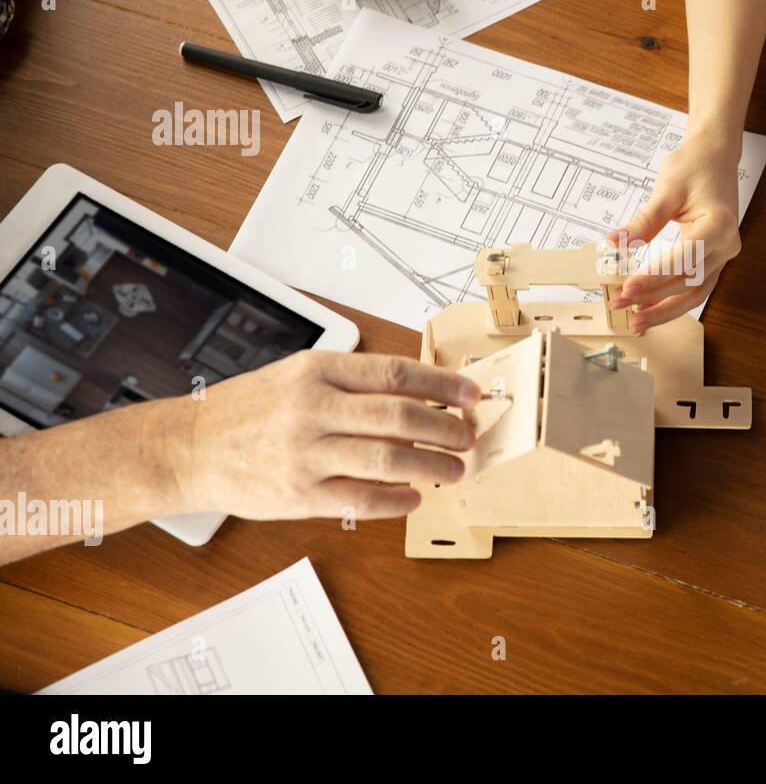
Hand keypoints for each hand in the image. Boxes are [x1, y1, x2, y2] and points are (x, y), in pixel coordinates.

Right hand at [169, 351, 480, 520]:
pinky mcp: (298, 494)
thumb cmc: (249, 409)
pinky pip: (362, 500)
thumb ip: (352, 381)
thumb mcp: (298, 374)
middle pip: (401, 416)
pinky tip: (413, 497)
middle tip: (467, 436)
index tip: (470, 394)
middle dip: (446, 428)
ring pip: (388, 459)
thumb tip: (420, 392)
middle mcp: (313, 408)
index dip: (442, 384)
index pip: (396, 373)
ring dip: (432, 466)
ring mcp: (305, 453)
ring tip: (452, 469)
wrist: (189, 447)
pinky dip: (397, 500)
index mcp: (317, 370)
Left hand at [605, 137, 740, 331]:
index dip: (654, 278)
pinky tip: (649, 307)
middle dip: (653, 298)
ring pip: (695, 293)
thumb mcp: (665, 190)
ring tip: (636, 321)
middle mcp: (726, 245)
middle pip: (689, 283)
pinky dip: (672, 299)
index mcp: (719, 225)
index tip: (627, 288)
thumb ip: (642, 222)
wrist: (715, 157)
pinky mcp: (714, 259)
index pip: (683, 260)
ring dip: (665, 310)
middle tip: (620, 304)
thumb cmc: (695, 166)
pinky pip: (695, 286)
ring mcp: (723, 255)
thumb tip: (613, 244)